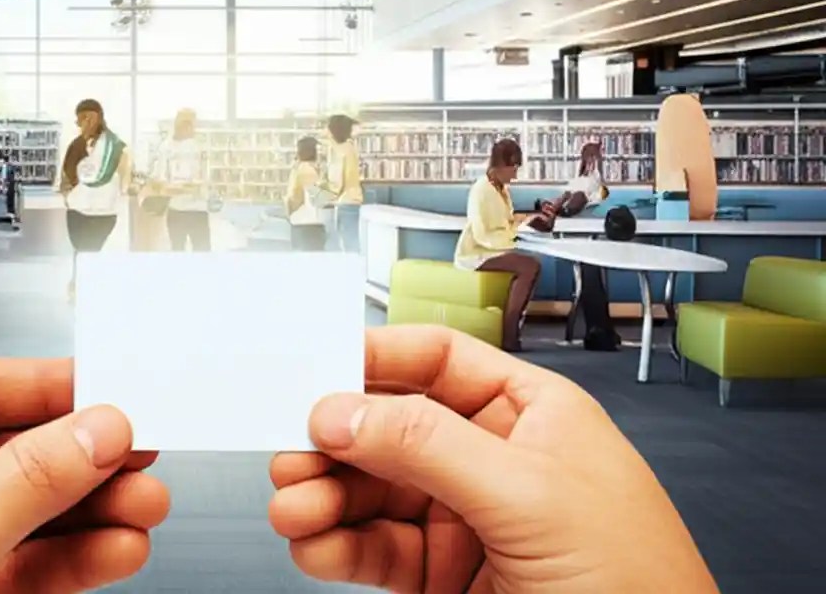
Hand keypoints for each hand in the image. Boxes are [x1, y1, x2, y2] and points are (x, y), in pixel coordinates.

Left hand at [0, 358, 168, 593]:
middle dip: (82, 459)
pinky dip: (76, 560)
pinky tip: (117, 551)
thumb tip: (94, 430)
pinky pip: (27, 567)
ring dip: (92, 512)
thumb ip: (28, 480)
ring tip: (145, 506)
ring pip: (28, 515)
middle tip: (140, 453)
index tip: (108, 392)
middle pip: (11, 453)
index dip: (45, 388)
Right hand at [269, 325, 716, 593]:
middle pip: (387, 428)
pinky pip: (370, 547)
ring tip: (294, 507)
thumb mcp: (532, 497)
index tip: (315, 372)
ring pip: (369, 492)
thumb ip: (431, 447)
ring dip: (323, 497)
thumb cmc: (640, 585)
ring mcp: (460, 520)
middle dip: (334, 441)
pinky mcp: (438, 576)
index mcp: (529, 415)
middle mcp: (489, 460)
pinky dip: (332, 545)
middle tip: (293, 454)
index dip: (374, 360)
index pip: (437, 362)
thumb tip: (344, 412)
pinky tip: (312, 544)